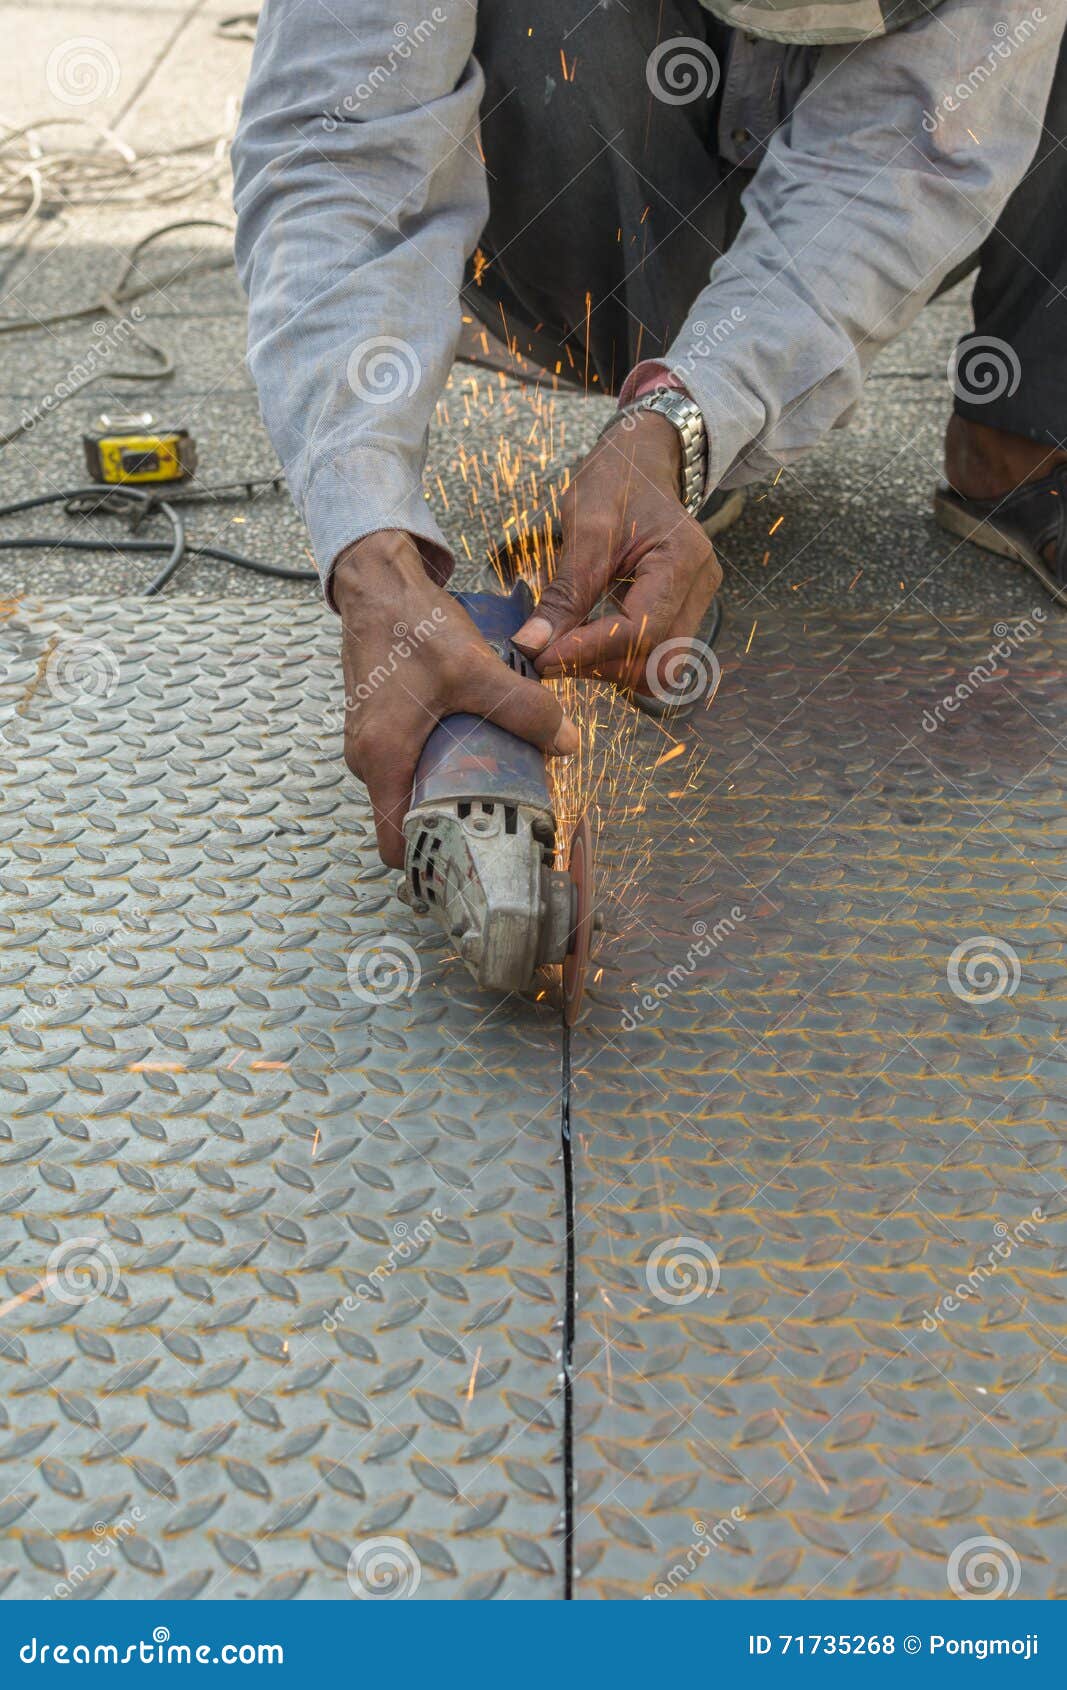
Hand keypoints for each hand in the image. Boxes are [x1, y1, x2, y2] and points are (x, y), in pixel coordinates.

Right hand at [333, 531, 578, 866]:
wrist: (377, 580)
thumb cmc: (411, 624)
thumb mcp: (475, 669)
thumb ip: (523, 708)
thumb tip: (565, 743)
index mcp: (381, 758)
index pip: (397, 842)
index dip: (432, 861)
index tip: (473, 862)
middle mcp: (366, 758)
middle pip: (409, 817)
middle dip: (453, 825)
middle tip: (501, 823)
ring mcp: (370, 741)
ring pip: (412, 787)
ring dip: (449, 790)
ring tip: (496, 786)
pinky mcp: (380, 723)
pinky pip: (410, 761)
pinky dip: (439, 764)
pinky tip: (475, 750)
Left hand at [513, 410, 720, 692]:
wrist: (642, 461)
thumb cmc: (616, 480)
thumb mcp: (584, 526)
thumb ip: (564, 591)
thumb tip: (532, 645)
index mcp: (683, 558)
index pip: (641, 630)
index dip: (588, 651)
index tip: (541, 657)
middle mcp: (701, 586)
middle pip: (657, 661)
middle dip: (602, 667)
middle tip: (550, 655)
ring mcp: (697, 601)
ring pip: (657, 667)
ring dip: (610, 668)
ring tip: (568, 647)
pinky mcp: (683, 610)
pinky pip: (654, 654)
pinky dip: (618, 657)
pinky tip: (586, 640)